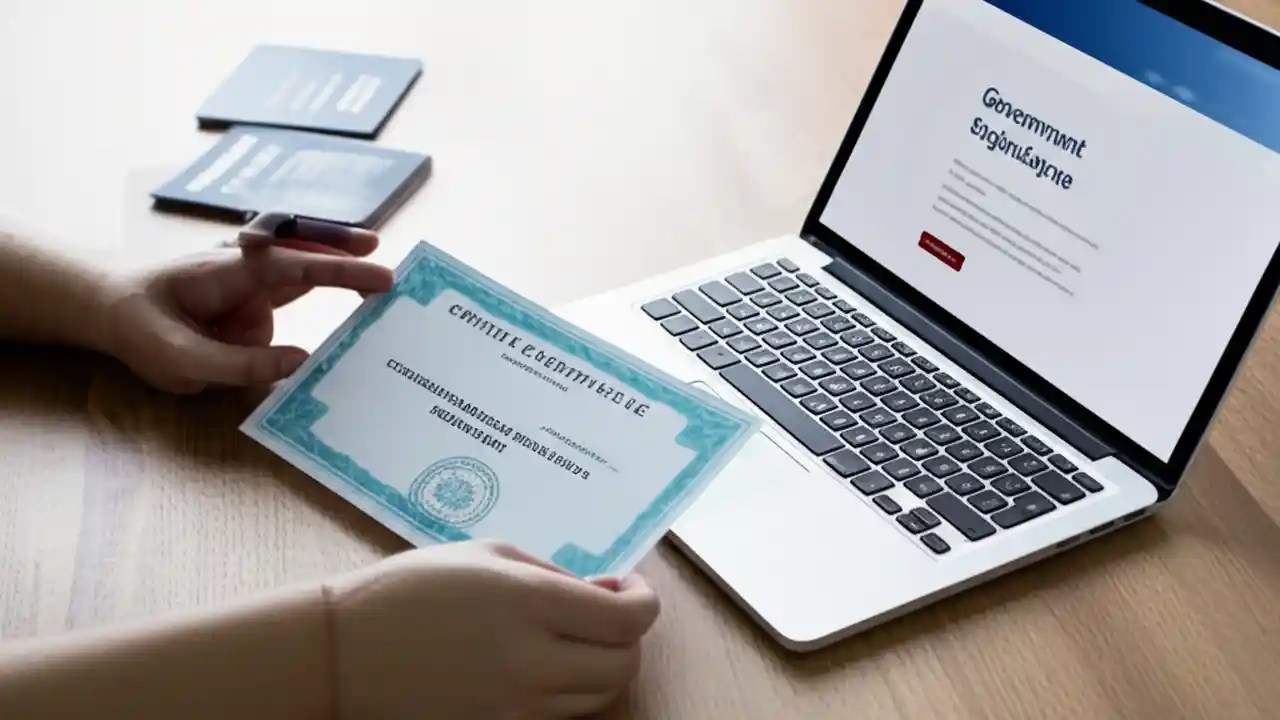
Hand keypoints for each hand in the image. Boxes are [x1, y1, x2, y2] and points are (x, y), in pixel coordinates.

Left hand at [101, 224, 393, 393]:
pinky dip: (332, 292)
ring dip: (347, 273)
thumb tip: (301, 362)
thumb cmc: (138, 327)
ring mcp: (255, 285)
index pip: (295, 268)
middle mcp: (249, 270)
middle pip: (309, 254)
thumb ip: (237, 364)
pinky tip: (360, 306)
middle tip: (392, 267)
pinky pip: (300, 293)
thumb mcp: (178, 358)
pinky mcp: (259, 304)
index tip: (381, 276)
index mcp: (229, 273)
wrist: (110, 309)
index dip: (340, 272)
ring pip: (309, 271)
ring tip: (387, 285)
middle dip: (350, 256)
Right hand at [327, 540, 660, 718]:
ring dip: (598, 663)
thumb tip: (605, 592)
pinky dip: (564, 691)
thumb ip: (556, 574)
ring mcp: (517, 710)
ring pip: (597, 696)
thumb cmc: (408, 591)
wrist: (340, 656)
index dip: (643, 600)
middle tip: (603, 609)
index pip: (630, 619)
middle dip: (626, 635)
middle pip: (624, 665)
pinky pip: (559, 717)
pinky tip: (539, 662)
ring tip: (567, 635)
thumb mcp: (487, 555)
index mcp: (530, 605)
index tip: (629, 586)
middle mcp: (532, 664)